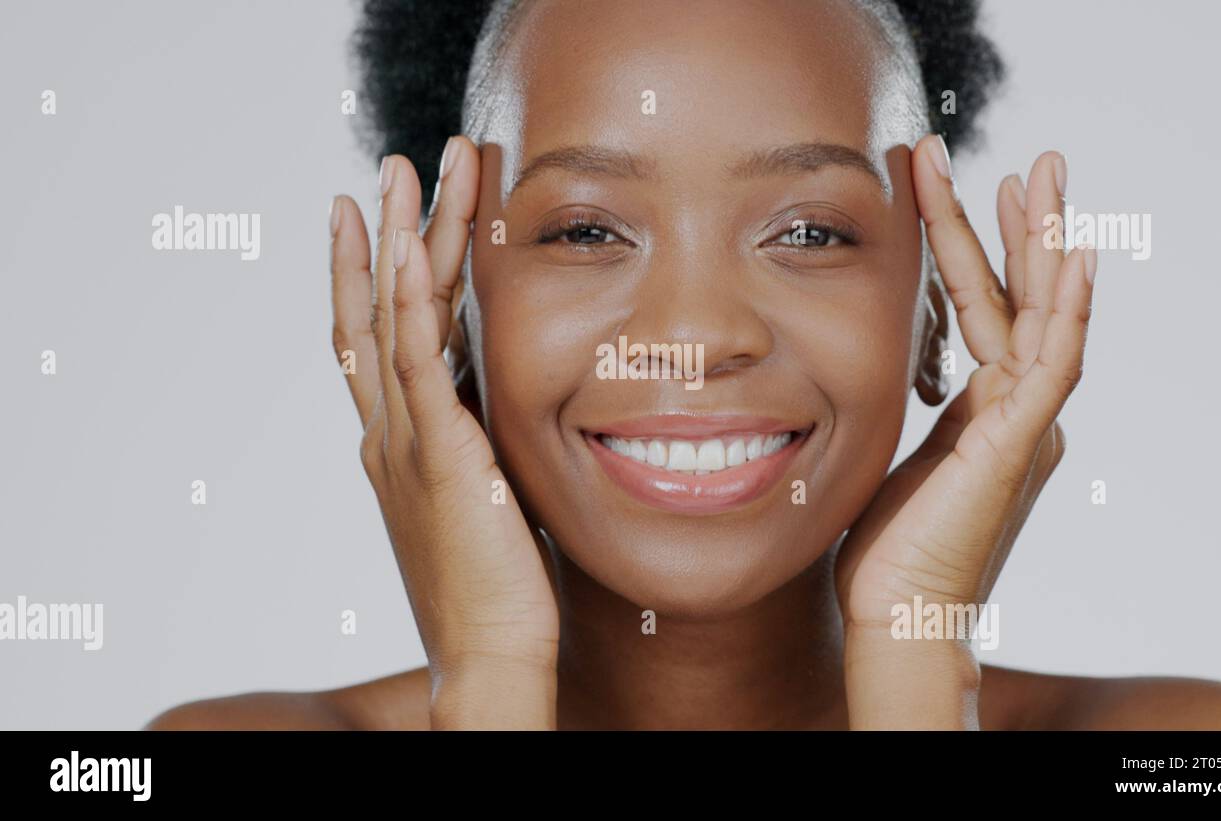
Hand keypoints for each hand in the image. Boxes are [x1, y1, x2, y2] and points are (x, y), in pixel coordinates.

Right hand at [329, 140, 558, 727]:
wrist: (489, 655)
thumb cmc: (496, 591)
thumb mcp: (482, 500)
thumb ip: (478, 448)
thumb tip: (493, 415)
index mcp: (400, 443)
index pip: (380, 341)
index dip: (374, 277)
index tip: (378, 220)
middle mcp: (388, 432)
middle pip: (374, 313)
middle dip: (378, 237)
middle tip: (386, 170)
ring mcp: (406, 441)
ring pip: (389, 319)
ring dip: (392, 241)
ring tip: (396, 174)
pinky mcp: (439, 454)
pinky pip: (415, 360)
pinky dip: (406, 298)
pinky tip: (406, 245)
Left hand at [835, 138, 1096, 727]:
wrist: (896, 614)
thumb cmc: (886, 547)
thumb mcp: (888, 453)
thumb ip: (897, 404)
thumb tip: (879, 367)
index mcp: (985, 408)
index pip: (985, 308)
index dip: (975, 246)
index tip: (963, 187)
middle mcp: (1015, 409)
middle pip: (1029, 299)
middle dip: (1028, 226)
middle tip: (1036, 161)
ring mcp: (1023, 426)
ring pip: (1047, 317)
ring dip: (1047, 244)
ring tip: (1045, 176)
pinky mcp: (1018, 448)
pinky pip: (1052, 369)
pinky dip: (1069, 313)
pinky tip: (1076, 259)